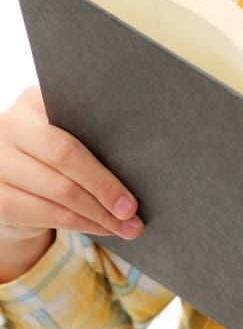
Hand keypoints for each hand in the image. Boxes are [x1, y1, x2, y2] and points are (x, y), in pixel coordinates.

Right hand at [0, 86, 142, 247]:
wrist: (11, 181)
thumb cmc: (54, 153)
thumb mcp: (68, 132)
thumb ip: (92, 132)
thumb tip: (144, 158)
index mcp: (35, 101)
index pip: (78, 116)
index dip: (109, 139)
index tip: (142, 161)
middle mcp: (10, 126)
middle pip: (66, 156)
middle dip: (105, 186)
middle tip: (134, 209)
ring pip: (58, 190)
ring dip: (98, 213)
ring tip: (128, 226)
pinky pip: (43, 214)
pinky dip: (79, 224)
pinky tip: (102, 228)